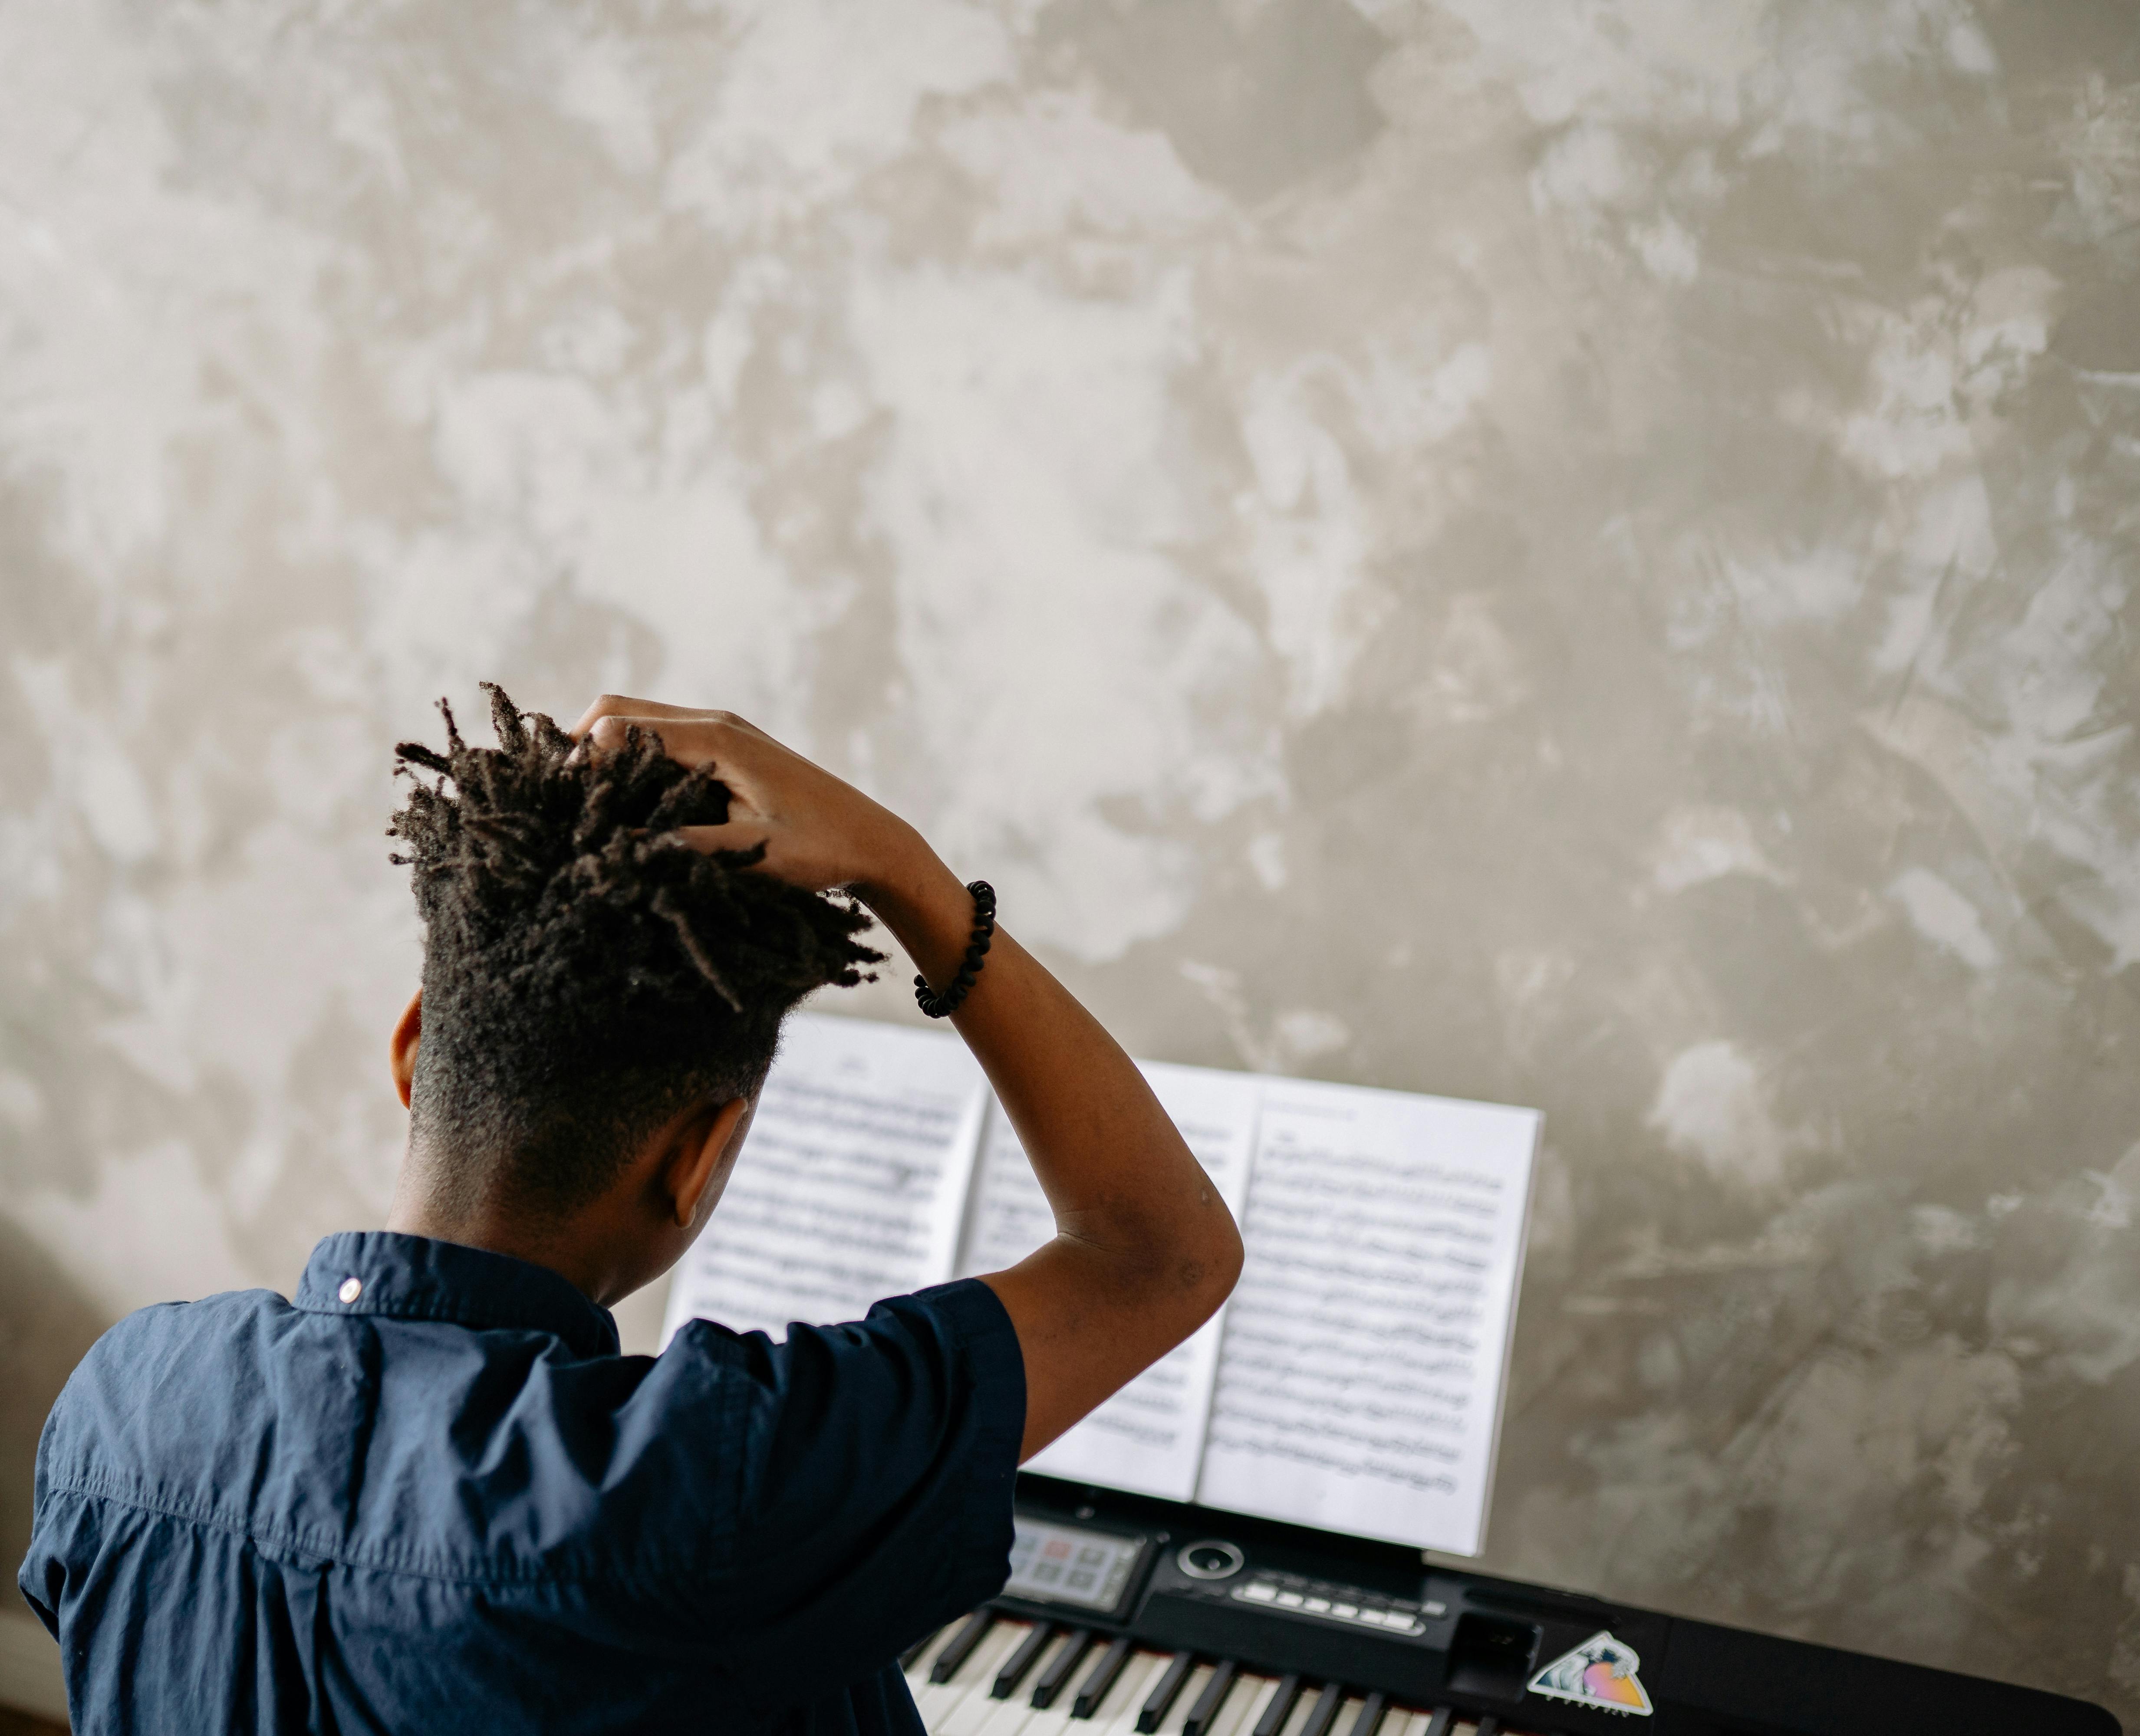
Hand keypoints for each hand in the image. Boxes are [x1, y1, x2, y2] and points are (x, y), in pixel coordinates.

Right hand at [569, 696, 929, 899]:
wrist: (874, 840)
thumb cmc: (822, 848)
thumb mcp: (753, 853)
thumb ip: (686, 847)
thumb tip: (617, 845)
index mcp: (717, 738)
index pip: (620, 728)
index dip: (582, 761)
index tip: (565, 805)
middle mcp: (715, 722)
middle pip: (618, 709)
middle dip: (579, 746)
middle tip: (556, 797)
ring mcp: (721, 729)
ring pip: (637, 719)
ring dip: (604, 750)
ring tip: (581, 800)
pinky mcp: (727, 745)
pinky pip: (661, 736)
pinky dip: (631, 756)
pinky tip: (622, 797)